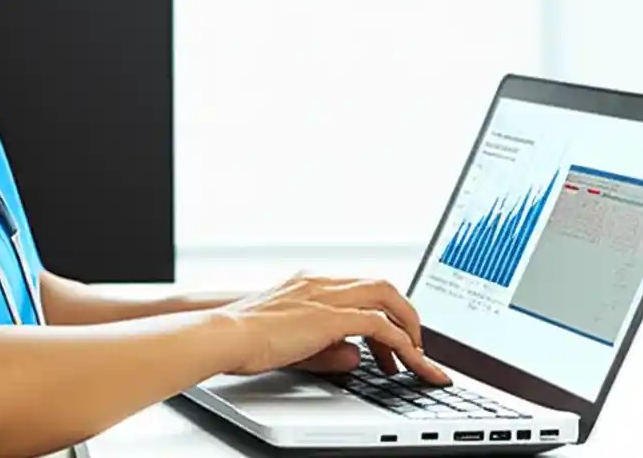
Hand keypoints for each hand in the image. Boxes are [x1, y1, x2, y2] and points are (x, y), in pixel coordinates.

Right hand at [213, 272, 450, 385]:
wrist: (224, 336)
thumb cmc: (244, 340)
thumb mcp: (294, 344)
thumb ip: (328, 349)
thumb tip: (355, 355)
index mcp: (309, 284)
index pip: (358, 288)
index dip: (382, 311)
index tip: (391, 336)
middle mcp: (321, 283)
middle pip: (381, 285)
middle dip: (405, 313)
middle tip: (414, 344)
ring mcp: (326, 295)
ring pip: (387, 297)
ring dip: (409, 326)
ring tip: (418, 356)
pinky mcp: (330, 316)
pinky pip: (379, 324)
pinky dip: (399, 341)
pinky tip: (407, 359)